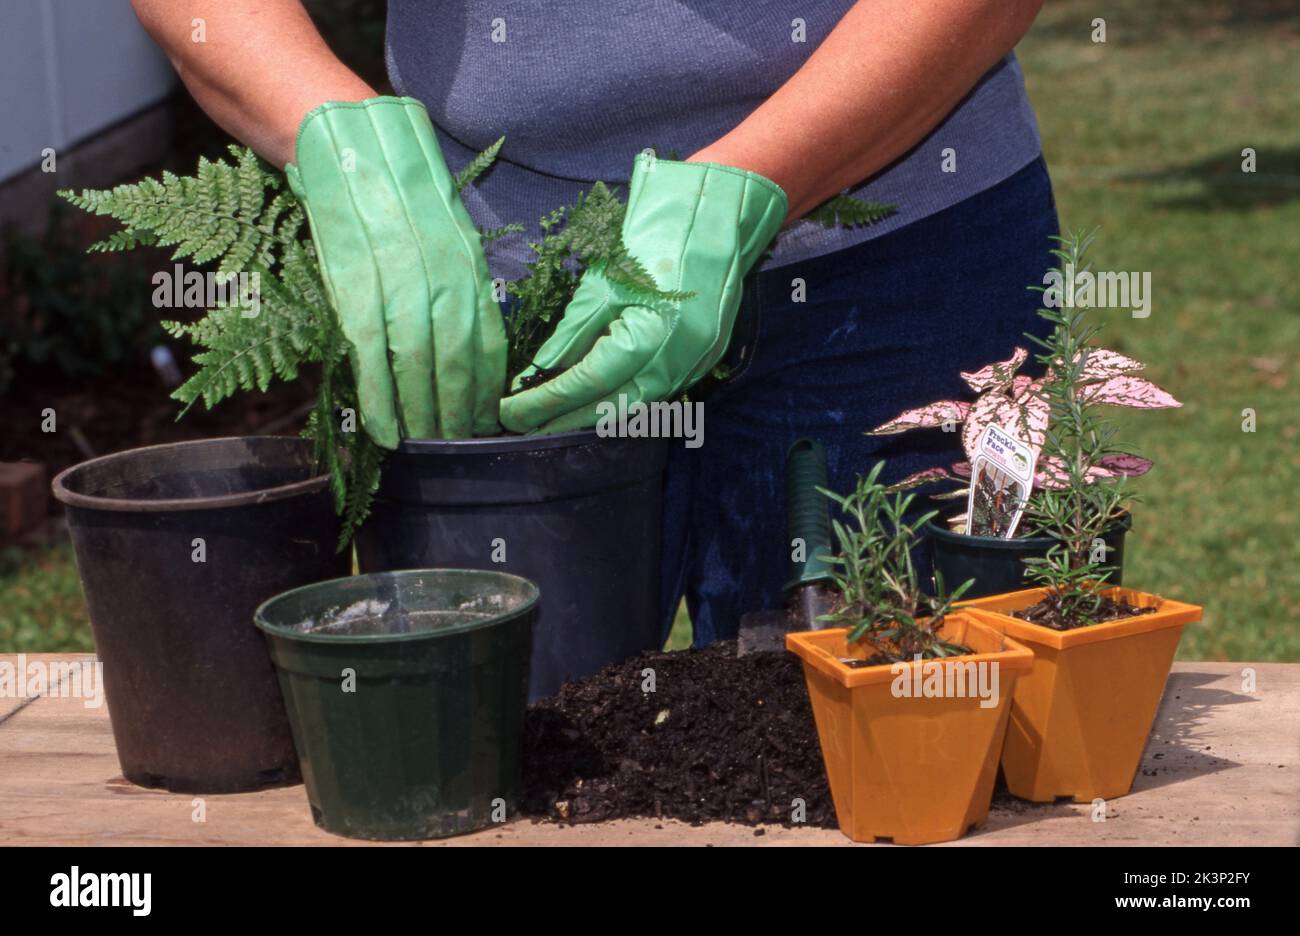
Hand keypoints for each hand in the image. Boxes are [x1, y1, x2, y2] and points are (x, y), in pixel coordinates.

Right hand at [287, 96, 505, 447]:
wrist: (343, 141)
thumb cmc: (394, 197)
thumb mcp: (443, 236)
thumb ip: (457, 286)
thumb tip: (467, 347)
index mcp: (467, 263)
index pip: (486, 340)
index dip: (486, 389)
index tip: (484, 424)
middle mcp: (441, 271)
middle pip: (455, 359)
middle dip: (457, 411)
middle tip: (455, 447)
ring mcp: (396, 277)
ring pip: (417, 363)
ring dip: (421, 414)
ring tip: (424, 448)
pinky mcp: (353, 281)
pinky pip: (372, 353)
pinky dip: (379, 397)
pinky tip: (384, 431)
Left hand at [499, 155, 785, 433]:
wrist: (717, 223)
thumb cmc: (655, 243)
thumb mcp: (603, 285)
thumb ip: (571, 336)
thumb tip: (536, 373)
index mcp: (649, 339)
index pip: (586, 384)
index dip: (545, 402)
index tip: (510, 412)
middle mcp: (674, 364)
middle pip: (609, 408)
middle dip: (563, 420)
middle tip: (522, 425)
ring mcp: (692, 368)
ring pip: (632, 406)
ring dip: (590, 412)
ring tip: (550, 415)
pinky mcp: (699, 363)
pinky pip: (652, 392)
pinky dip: (618, 397)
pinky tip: (592, 397)